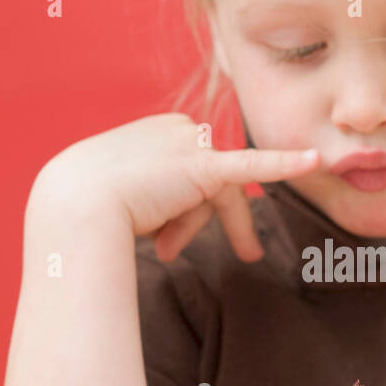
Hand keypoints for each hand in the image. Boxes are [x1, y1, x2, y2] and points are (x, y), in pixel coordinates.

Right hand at [31, 113, 320, 262]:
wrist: (70, 206)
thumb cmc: (79, 208)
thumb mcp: (114, 194)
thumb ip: (144, 196)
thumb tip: (152, 220)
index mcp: (154, 131)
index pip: (188, 172)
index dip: (180, 214)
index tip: (164, 244)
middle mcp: (175, 129)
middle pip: (209, 183)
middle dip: (193, 223)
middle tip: (227, 256)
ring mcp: (189, 145)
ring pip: (217, 193)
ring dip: (191, 228)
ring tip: (164, 252)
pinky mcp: (203, 167)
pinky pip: (252, 166)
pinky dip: (286, 163)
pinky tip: (315, 161)